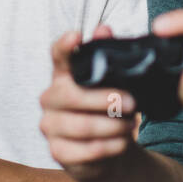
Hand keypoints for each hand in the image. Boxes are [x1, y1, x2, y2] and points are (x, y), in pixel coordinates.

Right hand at [39, 25, 138, 181]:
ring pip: (82, 126)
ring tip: (131, 125)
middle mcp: (50, 98)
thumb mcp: (112, 84)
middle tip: (132, 104)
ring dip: (113, 127)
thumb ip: (107, 58)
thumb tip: (103, 30)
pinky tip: (121, 143)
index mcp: (63, 75)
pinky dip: (109, 147)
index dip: (65, 45)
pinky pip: (85, 150)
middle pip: (72, 95)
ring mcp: (50, 125)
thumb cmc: (107, 110)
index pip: (57, 55)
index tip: (76, 35)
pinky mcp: (57, 151)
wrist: (106, 151)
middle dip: (107, 100)